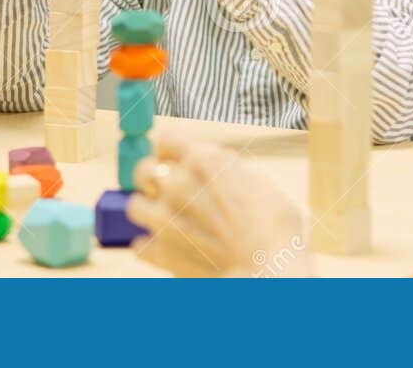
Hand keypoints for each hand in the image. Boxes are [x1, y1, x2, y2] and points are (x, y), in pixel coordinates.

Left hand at [126, 133, 308, 277]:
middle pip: (144, 168)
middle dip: (153, 176)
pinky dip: (152, 246)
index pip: (167, 140)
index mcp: (205, 160)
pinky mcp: (160, 251)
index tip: (176, 159)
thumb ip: (230, 173)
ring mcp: (165, 218)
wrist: (269, 273)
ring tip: (164, 218)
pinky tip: (168, 248)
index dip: (171, 150)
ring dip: (147, 209)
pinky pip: (141, 244)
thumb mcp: (261, 184)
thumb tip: (221, 173)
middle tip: (166, 188)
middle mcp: (178, 184)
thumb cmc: (277, 229)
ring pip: (135, 205)